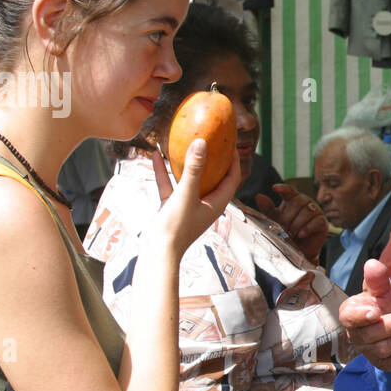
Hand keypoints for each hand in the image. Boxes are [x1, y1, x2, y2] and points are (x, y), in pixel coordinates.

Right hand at [148, 140, 241, 254]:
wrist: (157, 252)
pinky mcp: (173, 206)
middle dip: (213, 157)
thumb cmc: (176, 227)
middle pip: (214, 176)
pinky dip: (165, 171)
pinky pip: (171, 184)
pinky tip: (157, 155)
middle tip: (211, 138)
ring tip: (184, 143)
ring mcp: (189, 204)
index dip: (234, 159)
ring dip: (187, 162)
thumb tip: (202, 143)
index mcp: (217, 202)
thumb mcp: (186, 194)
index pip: (233, 177)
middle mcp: (206, 203)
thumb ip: (193, 169)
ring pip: (190, 179)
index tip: (231, 141)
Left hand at [255, 184, 327, 262]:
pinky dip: (307, 228)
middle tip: (283, 229)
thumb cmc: (286, 233)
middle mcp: (306, 202)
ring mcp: (316, 211)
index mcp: (293, 199)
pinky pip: (316, 221)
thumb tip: (259, 196)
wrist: (298, 251)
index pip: (289, 190)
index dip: (283, 188)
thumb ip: (268, 208)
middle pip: (297, 202)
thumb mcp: (274, 220)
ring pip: (306, 212)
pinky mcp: (323, 222)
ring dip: (296, 225)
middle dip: (288, 217)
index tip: (274, 188)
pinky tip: (301, 235)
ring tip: (291, 235)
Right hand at [338, 259, 390, 372]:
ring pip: (386, 350)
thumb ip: (378, 279)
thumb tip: (372, 264)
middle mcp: (357, 335)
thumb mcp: (383, 290)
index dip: (361, 316)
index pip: (349, 317)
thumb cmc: (386, 304)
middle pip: (371, 335)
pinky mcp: (385, 364)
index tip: (375, 311)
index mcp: (351, 314)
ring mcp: (370, 352)